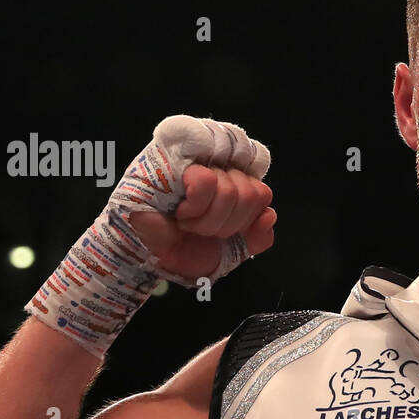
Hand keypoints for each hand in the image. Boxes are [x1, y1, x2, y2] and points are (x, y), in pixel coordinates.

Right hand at [128, 164, 274, 281]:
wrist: (149, 258)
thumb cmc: (183, 249)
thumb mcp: (232, 251)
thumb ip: (258, 238)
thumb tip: (269, 215)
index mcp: (233, 184)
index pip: (262, 192)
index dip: (246, 218)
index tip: (223, 230)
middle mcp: (218, 167)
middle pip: (251, 192)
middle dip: (226, 223)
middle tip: (200, 228)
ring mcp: (197, 161)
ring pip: (232, 188)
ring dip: (208, 218)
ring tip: (187, 221)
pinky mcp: (175, 160)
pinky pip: (208, 181)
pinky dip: (196, 206)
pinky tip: (180, 211)